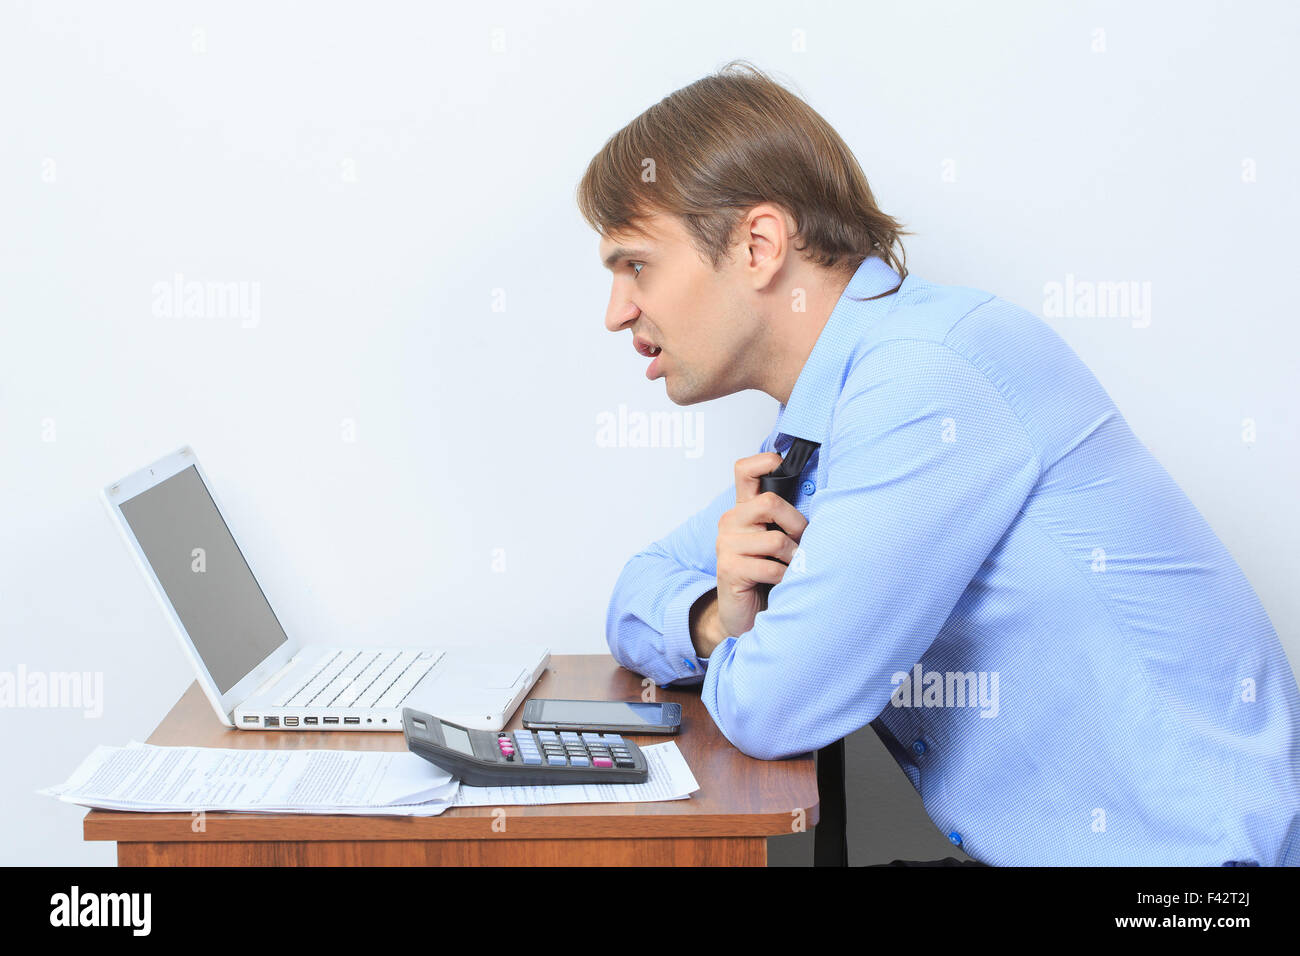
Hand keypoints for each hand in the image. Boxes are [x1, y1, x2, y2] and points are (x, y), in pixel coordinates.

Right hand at [713, 452, 809, 639]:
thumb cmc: (765, 576)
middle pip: (769, 502)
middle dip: (796, 524)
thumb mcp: (774, 541)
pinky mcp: (729, 568)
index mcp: (743, 510)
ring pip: (776, 539)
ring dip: (794, 558)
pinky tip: (784, 584)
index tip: (782, 466)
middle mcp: (730, 522)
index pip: (745, 470)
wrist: (743, 615)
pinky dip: (786, 578)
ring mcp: (726, 545)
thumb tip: (823, 501)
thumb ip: (784, 520)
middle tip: (802, 543)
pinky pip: (771, 567)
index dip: (765, 462)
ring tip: (792, 568)